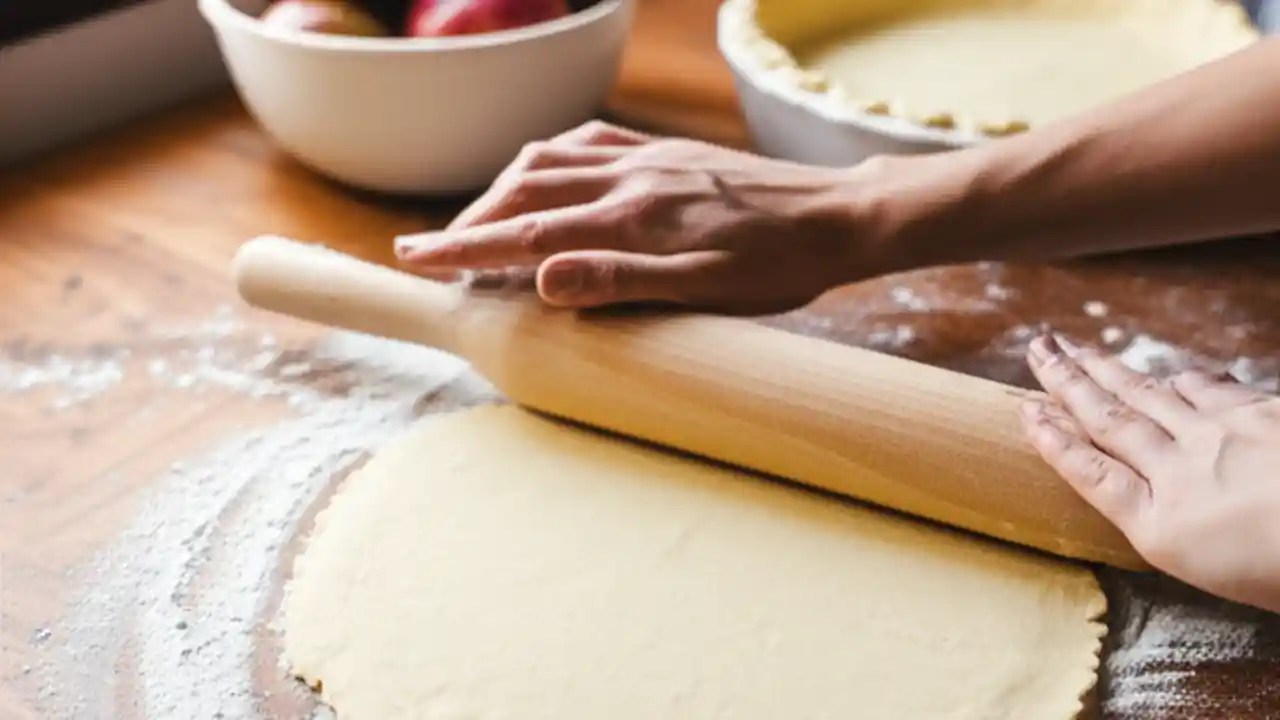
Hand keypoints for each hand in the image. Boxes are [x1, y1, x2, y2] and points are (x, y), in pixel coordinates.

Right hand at [394, 121, 904, 313]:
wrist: (841, 216)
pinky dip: (548, 158)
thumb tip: (540, 281)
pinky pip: (588, 140)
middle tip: (425, 249)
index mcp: (634, 218)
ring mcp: (647, 158)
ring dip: (501, 189)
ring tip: (477, 221)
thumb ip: (621, 283)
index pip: (527, 235)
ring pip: (548, 159)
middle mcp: (630, 178)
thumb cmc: (779, 268)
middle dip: (467, 220)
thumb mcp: (707, 293)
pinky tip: (545, 172)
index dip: (464, 249)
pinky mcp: (665, 151)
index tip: (413, 260)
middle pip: (524, 191)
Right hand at [1020, 334, 1279, 611]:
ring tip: (1078, 348)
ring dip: (1108, 368)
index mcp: (1163, 527)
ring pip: (1150, 394)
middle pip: (1110, 420)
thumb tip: (1152, 490)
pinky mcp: (1264, 413)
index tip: (1025, 409)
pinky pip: (1208, 389)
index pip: (1090, 473)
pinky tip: (1169, 372)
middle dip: (1066, 381)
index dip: (1053, 440)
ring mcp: (1222, 436)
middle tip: (1037, 348)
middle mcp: (1180, 473)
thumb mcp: (1215, 571)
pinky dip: (1180, 378)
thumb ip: (1175, 525)